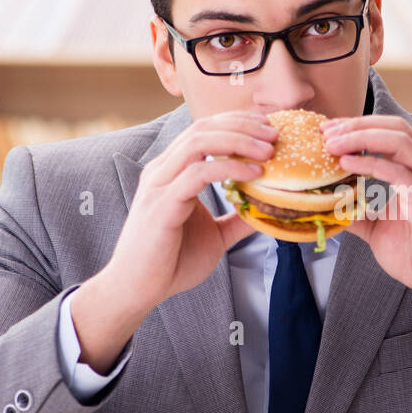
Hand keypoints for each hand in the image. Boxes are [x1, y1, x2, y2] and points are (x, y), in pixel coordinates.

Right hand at [107, 109, 277, 308]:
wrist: (137, 289)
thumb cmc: (170, 262)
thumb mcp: (216, 236)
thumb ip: (238, 220)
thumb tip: (268, 210)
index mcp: (171, 171)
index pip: (204, 130)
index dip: (237, 123)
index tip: (268, 128)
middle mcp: (162, 170)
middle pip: (203, 128)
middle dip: (242, 125)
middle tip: (274, 133)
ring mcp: (159, 184)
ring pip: (199, 142)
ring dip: (238, 141)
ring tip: (269, 149)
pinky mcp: (162, 204)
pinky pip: (197, 173)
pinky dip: (228, 168)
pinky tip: (252, 172)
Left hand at [320, 114, 411, 313]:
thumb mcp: (379, 230)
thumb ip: (357, 214)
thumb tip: (328, 207)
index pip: (393, 131)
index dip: (359, 125)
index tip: (328, 130)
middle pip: (396, 128)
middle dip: (357, 125)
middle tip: (325, 132)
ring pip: (400, 142)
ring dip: (361, 138)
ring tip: (332, 144)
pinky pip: (400, 174)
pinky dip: (371, 164)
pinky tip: (348, 165)